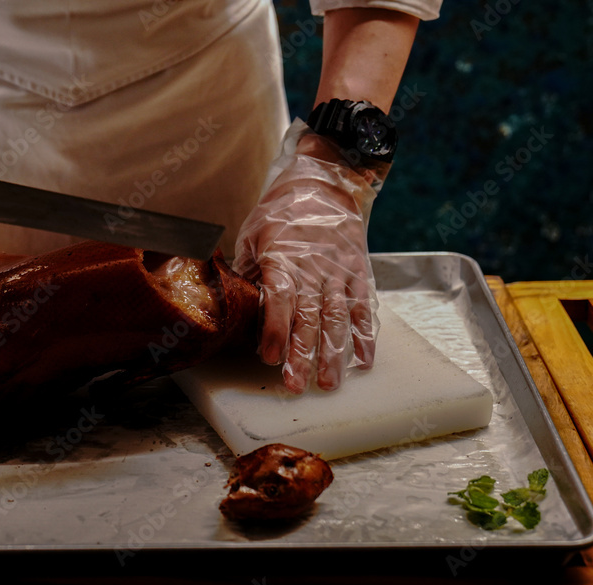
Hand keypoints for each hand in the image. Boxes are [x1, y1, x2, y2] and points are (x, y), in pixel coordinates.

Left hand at [233, 119, 385, 392]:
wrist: (324, 182)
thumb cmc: (280, 212)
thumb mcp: (251, 235)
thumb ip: (247, 273)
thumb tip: (236, 307)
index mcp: (283, 259)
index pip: (279, 299)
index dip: (274, 330)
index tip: (269, 357)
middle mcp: (314, 269)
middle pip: (308, 317)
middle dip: (302, 355)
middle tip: (296, 385)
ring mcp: (339, 272)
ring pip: (338, 318)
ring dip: (333, 353)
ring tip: (328, 383)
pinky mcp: (358, 272)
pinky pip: (364, 307)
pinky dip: (365, 335)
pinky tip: (363, 360)